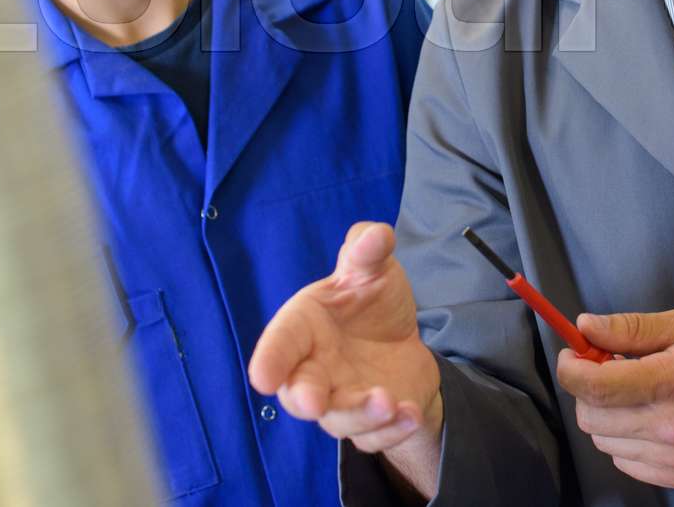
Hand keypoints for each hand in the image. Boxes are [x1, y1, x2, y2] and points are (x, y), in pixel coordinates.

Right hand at [249, 222, 441, 457]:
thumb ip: (368, 249)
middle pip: (299, 393)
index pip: (280, 342)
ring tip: (390, 402)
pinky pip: (375, 437)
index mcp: (304, 327)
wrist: (400, 339)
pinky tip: (411, 412)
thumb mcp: (372, 268)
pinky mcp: (369, 423)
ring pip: (340, 421)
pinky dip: (392, 431)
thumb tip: (376, 235)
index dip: (270, 358)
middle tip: (315, 403)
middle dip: (305, 399)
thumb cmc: (370, 300)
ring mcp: (340, 400)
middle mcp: (315, 368)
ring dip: (361, 415)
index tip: (262, 377)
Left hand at [556, 309, 673, 488]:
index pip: (597, 387)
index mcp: (673, 382)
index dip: (571, 370)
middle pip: (592, 417)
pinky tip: (646, 417)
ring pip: (603, 441)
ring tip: (633, 393)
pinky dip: (624, 439)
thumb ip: (630, 328)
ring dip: (606, 415)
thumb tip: (585, 327)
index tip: (571, 355)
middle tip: (606, 369)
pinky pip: (624, 461)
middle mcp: (672, 427)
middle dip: (587, 390)